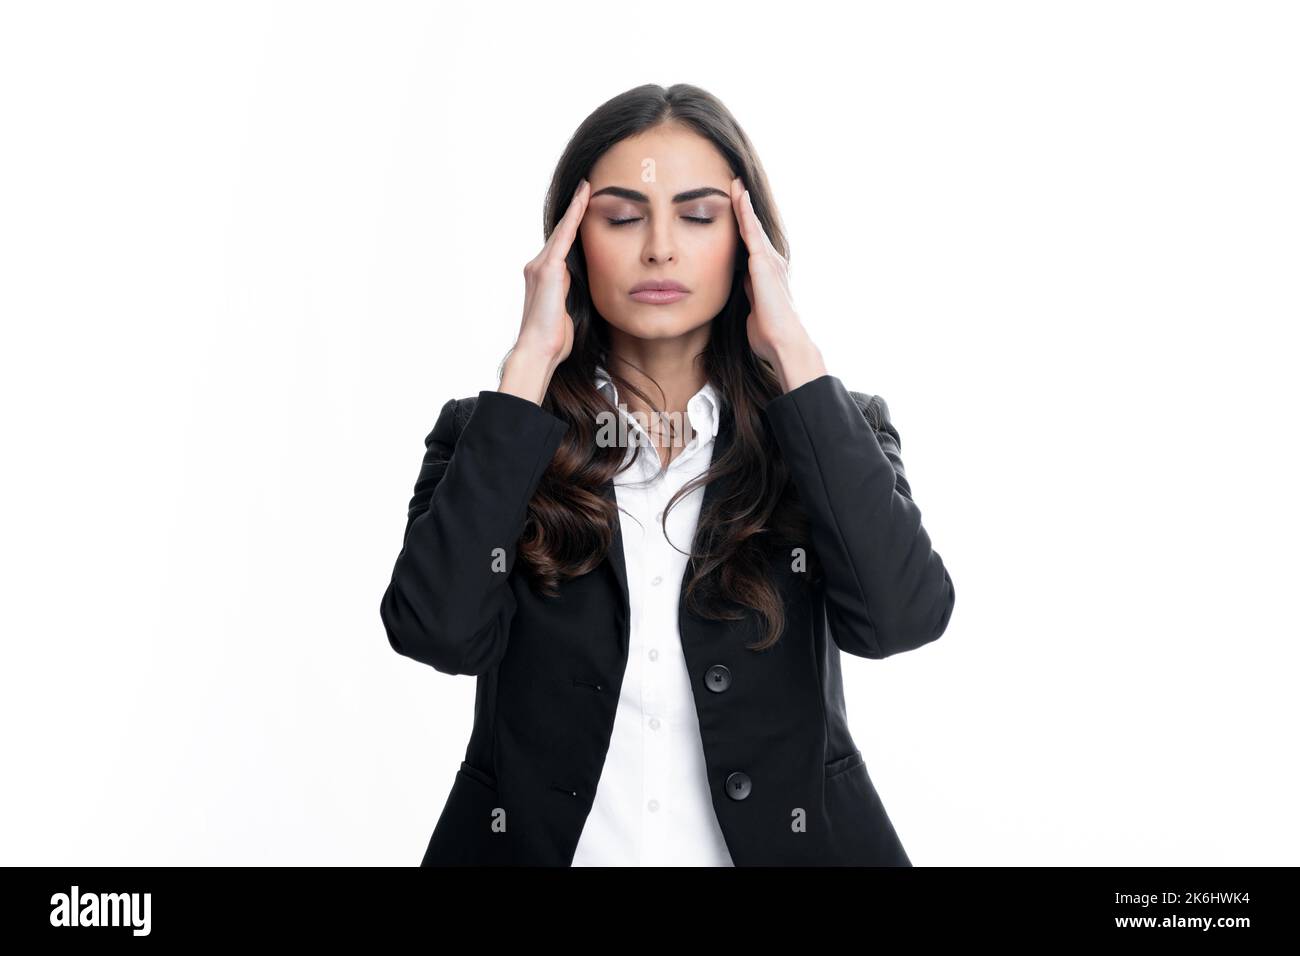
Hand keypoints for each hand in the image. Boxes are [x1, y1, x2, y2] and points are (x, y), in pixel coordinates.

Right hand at [517, 178, 589, 363]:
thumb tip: (583, 289)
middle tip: (586, 186)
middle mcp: (537, 267)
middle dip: (573, 210)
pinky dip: (574, 217)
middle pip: (560, 233)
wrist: (538, 350)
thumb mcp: (568, 312)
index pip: (561, 246)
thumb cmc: (554, 340)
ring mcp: (540, 266)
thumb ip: (572, 295)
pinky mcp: (547, 269)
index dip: (572, 226)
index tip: (584, 208)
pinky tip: (584, 201)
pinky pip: (564, 237)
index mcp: (544, 278)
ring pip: (562, 230)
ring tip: (587, 187)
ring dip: (575, 207)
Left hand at [729, 177, 826, 391]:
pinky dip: (745, 212)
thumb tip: (742, 285)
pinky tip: (738, 195)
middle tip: (735, 184)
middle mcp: (771, 263)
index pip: (750, 245)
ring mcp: (769, 261)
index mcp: (766, 275)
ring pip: (752, 226)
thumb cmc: (769, 335)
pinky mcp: (763, 262)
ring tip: (735, 182)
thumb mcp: (754, 311)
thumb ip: (749, 295)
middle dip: (744, 207)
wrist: (784, 343)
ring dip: (743, 203)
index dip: (742, 226)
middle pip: (752, 229)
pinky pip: (751, 231)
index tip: (733, 209)